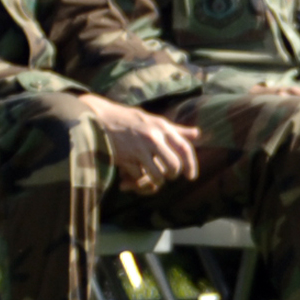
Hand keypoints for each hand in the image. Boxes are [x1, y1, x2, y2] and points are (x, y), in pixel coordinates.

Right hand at [87, 98, 201, 193]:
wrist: (101, 118)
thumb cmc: (131, 120)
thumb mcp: (155, 121)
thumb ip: (176, 130)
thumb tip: (198, 134)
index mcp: (162, 127)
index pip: (184, 147)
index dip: (191, 163)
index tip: (191, 176)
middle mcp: (153, 137)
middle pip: (173, 166)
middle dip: (173, 175)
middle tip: (168, 176)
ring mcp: (139, 148)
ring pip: (157, 176)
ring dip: (156, 181)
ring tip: (153, 178)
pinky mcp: (125, 158)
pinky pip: (139, 176)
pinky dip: (138, 179)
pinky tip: (134, 174)